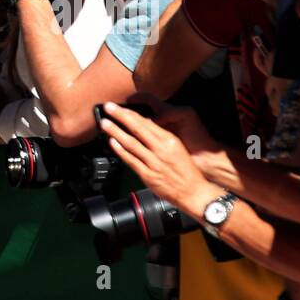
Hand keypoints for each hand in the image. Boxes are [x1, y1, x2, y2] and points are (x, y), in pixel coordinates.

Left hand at [99, 101, 221, 216]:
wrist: (193, 191)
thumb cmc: (186, 170)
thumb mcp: (177, 147)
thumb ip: (161, 136)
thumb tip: (144, 125)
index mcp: (169, 140)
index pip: (147, 122)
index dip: (131, 113)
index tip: (120, 107)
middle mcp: (161, 150)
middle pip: (137, 129)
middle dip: (121, 116)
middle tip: (108, 107)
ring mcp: (153, 163)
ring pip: (131, 143)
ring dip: (116, 132)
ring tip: (105, 123)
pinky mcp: (148, 175)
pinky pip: (131, 160)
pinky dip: (120, 151)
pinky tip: (112, 143)